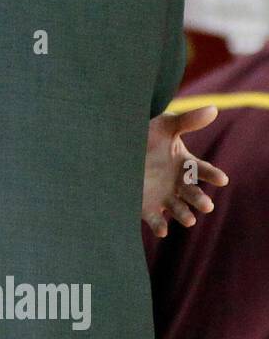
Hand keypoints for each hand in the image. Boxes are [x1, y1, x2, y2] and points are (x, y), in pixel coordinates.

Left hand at [142, 105, 228, 237]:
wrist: (118, 148)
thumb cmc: (147, 135)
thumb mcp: (165, 126)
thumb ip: (187, 120)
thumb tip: (213, 109)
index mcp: (186, 164)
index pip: (203, 171)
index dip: (213, 175)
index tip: (222, 179)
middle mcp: (178, 183)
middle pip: (193, 194)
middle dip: (200, 200)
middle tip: (206, 205)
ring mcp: (164, 196)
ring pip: (179, 209)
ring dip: (185, 215)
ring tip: (190, 220)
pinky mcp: (148, 206)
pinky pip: (156, 219)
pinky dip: (159, 225)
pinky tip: (162, 230)